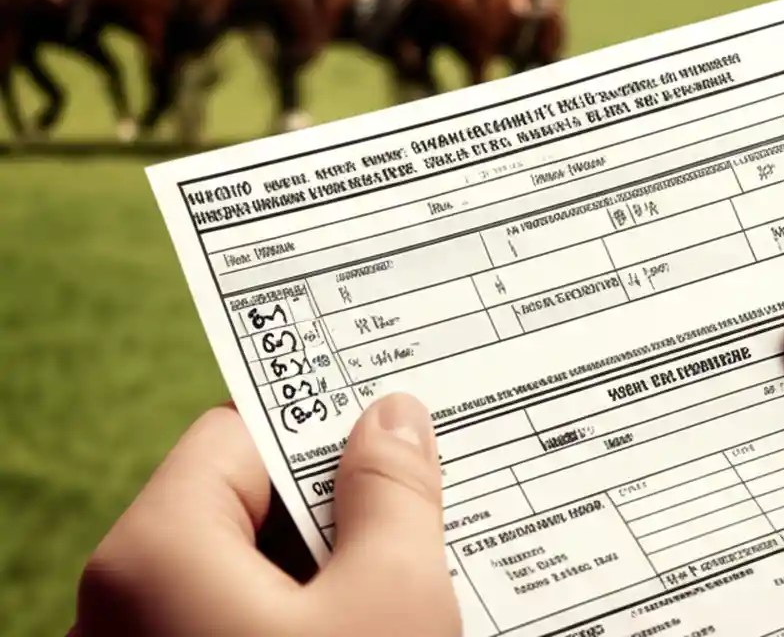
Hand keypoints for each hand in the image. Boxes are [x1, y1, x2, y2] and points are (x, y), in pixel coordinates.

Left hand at [71, 394, 460, 636]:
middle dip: (334, 507)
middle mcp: (116, 608)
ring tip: (401, 591)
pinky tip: (364, 630)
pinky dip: (299, 623)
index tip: (394, 433)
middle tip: (416, 519)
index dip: (325, 428)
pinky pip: (237, 627)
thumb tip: (392, 418)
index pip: (237, 433)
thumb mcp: (392, 598)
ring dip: (324, 573)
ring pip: (243, 578)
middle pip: (239, 508)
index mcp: (152, 556)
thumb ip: (394, 494)